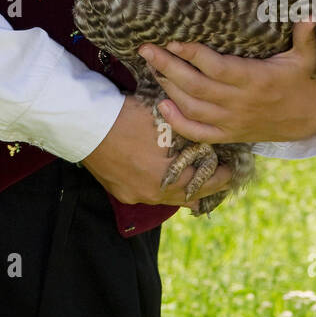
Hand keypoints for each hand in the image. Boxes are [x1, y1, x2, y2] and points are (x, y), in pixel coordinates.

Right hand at [80, 94, 233, 211]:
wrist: (85, 123)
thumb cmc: (126, 118)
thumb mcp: (164, 122)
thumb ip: (186, 135)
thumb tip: (205, 139)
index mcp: (167, 179)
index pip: (204, 185)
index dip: (220, 178)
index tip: (230, 170)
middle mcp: (152, 194)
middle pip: (186, 198)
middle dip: (204, 189)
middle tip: (218, 180)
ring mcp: (133, 194)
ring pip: (166, 198)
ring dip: (182, 190)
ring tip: (195, 184)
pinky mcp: (119, 190)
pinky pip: (146, 194)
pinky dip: (160, 188)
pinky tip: (164, 180)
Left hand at [137, 18, 315, 145]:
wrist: (309, 119)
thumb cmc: (302, 80)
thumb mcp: (308, 58)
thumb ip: (306, 37)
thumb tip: (311, 14)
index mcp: (255, 80)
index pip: (217, 67)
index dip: (193, 54)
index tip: (172, 40)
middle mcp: (240, 102)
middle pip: (196, 86)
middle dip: (168, 67)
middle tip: (146, 49)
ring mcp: (232, 121)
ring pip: (193, 107)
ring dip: (168, 88)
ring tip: (151, 67)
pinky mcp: (229, 134)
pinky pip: (198, 132)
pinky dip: (177, 122)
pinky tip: (162, 105)